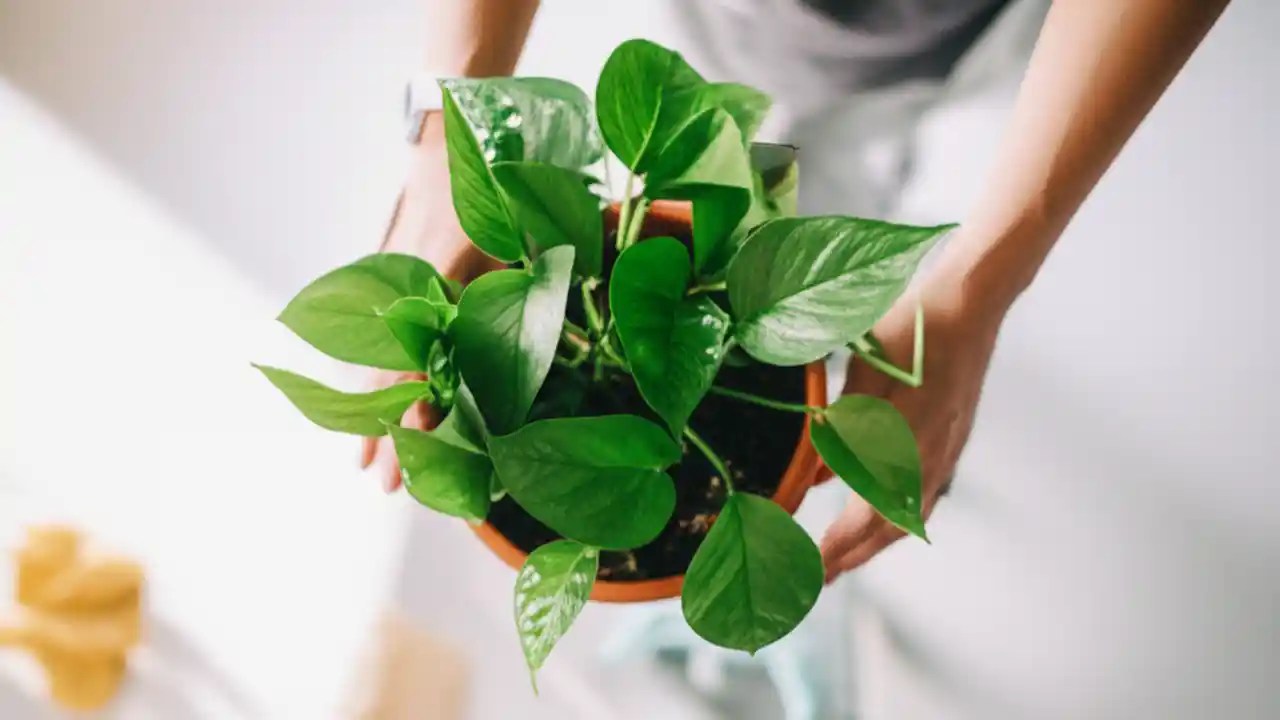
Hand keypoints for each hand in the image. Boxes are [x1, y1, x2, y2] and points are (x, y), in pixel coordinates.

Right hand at [360, 115, 497, 491]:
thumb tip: (541, 356)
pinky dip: (361, 381)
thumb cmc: (494, 201)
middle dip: (385, 433)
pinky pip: (364, 344)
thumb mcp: (519, 248)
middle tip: (384, 486)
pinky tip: (357, 410)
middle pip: (386, 376)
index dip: (420, 405)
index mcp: (442, 287)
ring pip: (368, 365)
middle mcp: (404, 296)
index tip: (420, 444)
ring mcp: (385, 292)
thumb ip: (522, 303)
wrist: (447, 148)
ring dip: (365, 415)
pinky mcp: (380, 287)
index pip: (423, 360)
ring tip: (362, 462)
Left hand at [819, 259, 1005, 581]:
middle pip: (886, 530)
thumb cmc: (906, 330)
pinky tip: (885, 516)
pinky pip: (924, 497)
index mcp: (900, 448)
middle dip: (851, 557)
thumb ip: (837, 427)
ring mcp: (944, 454)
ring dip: (875, 543)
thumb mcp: (859, 376)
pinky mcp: (953, 442)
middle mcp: (926, 462)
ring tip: (847, 557)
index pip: (862, 519)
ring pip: (909, 517)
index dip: (836, 550)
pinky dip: (899, 519)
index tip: (811, 569)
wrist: (967, 307)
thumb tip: (817, 477)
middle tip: (819, 577)